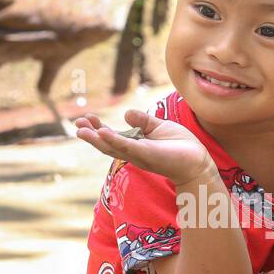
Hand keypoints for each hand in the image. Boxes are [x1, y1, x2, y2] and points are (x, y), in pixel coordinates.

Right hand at [73, 109, 212, 185]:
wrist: (197, 160)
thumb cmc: (179, 145)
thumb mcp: (158, 126)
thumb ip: (142, 121)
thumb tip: (126, 113)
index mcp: (135, 145)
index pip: (112, 136)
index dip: (97, 128)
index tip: (85, 118)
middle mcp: (133, 152)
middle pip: (107, 144)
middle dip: (91, 136)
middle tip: (76, 126)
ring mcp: (139, 155)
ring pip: (113, 147)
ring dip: (97, 139)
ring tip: (81, 130)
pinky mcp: (148, 155)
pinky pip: (128, 147)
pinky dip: (115, 140)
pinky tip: (103, 133)